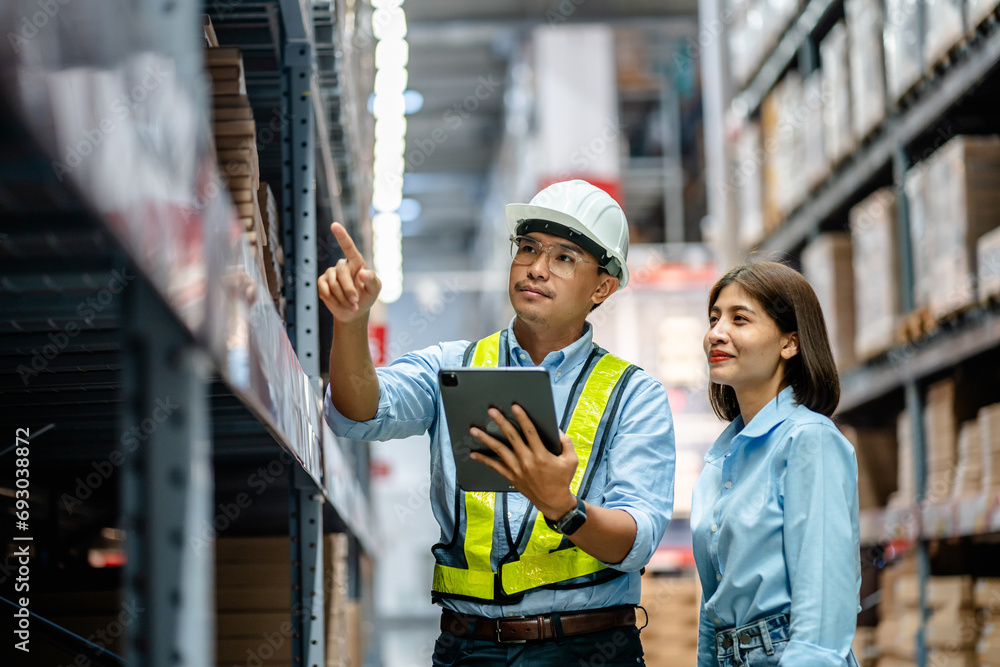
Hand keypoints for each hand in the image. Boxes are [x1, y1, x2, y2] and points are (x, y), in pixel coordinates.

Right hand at [318, 222, 380, 322]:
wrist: (355, 311)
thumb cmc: (367, 296)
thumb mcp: (375, 289)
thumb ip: (372, 280)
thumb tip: (363, 272)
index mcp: (356, 262)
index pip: (348, 247)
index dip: (342, 236)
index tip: (334, 225)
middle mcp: (342, 265)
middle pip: (341, 274)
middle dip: (348, 290)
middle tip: (355, 303)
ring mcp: (331, 273)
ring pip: (332, 284)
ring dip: (343, 299)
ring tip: (351, 306)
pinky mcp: (322, 283)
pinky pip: (324, 290)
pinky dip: (333, 300)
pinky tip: (340, 304)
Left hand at [469, 404, 578, 519]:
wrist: (553, 501)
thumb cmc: (562, 479)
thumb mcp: (571, 460)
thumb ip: (565, 442)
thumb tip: (556, 430)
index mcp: (542, 455)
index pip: (530, 432)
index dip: (522, 418)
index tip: (514, 407)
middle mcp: (527, 461)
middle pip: (511, 437)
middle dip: (501, 422)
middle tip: (491, 411)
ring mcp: (517, 469)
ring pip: (499, 451)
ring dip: (486, 439)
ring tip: (474, 430)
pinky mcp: (512, 476)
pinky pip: (495, 467)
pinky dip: (484, 460)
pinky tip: (474, 454)